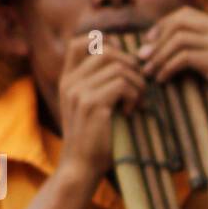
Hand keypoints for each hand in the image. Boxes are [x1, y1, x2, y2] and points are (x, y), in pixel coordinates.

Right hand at [57, 33, 146, 181]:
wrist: (82, 166)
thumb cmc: (95, 138)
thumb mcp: (92, 106)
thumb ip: (100, 83)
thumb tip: (128, 59)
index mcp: (68, 80)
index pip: (80, 42)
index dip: (106, 44)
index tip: (124, 63)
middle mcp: (70, 82)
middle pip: (107, 51)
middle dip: (131, 66)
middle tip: (139, 88)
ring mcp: (79, 91)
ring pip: (119, 67)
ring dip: (137, 83)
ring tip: (137, 102)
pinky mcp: (92, 104)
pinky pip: (123, 85)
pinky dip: (135, 96)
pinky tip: (131, 111)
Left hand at [136, 6, 207, 139]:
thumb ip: (201, 51)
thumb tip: (167, 49)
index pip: (185, 15)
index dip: (162, 26)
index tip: (149, 43)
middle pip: (179, 23)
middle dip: (156, 39)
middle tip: (143, 57)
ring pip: (178, 39)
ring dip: (158, 55)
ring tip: (149, 71)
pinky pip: (184, 58)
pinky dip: (168, 67)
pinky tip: (162, 79)